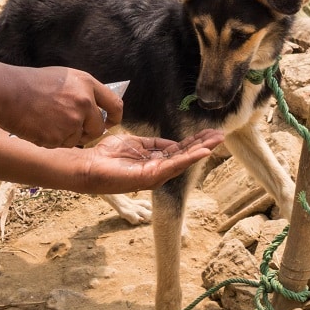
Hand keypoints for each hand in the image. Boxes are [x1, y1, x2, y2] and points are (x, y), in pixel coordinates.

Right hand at [9, 66, 123, 147]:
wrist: (8, 93)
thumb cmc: (33, 83)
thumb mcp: (66, 77)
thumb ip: (84, 91)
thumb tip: (96, 107)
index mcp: (87, 85)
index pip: (115, 105)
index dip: (115, 117)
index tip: (111, 123)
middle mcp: (84, 104)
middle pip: (98, 129)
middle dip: (89, 132)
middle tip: (74, 128)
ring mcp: (71, 122)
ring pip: (78, 139)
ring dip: (67, 136)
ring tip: (48, 121)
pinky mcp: (58, 138)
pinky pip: (61, 145)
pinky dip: (52, 140)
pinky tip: (40, 127)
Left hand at [76, 129, 224, 192]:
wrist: (89, 165)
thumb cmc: (108, 156)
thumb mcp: (135, 143)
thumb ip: (153, 144)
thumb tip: (172, 143)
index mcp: (155, 161)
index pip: (179, 150)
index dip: (194, 141)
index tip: (209, 133)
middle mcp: (158, 170)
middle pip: (185, 156)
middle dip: (203, 145)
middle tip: (220, 135)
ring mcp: (155, 175)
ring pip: (183, 161)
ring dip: (200, 150)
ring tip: (216, 142)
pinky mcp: (150, 177)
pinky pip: (173, 165)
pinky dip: (188, 158)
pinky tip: (201, 151)